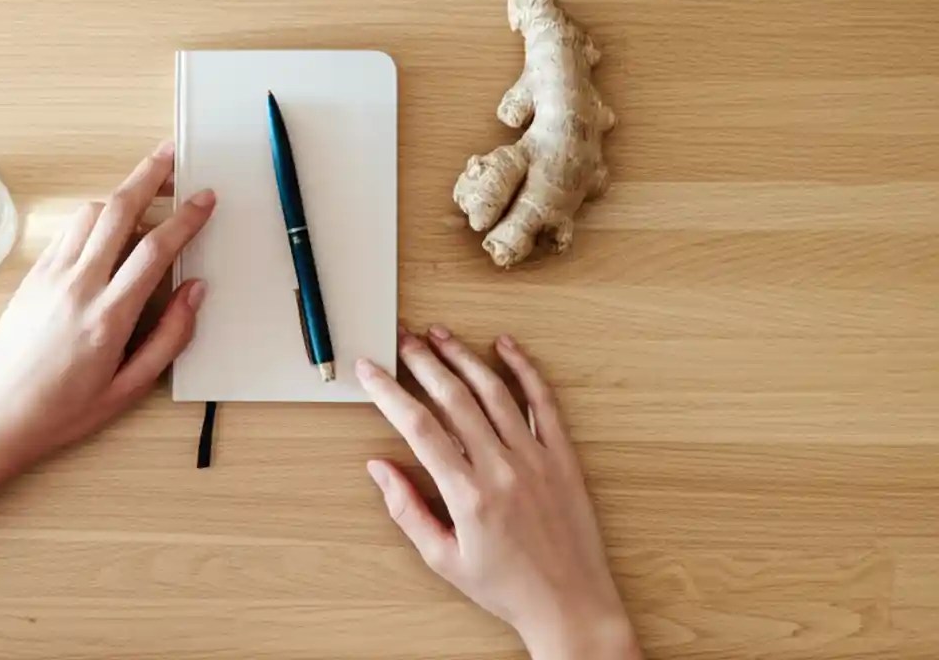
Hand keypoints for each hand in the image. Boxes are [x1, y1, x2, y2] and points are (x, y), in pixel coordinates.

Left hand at [0, 141, 214, 473]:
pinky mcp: (34, 275)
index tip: (205, 199)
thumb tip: (195, 292)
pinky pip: (69, 231)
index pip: (155, 249)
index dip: (186, 218)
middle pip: (119, 210)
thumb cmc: (65, 409)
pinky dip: (95, 218)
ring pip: (91, 213)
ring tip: (146, 191)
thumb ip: (170, 337)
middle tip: (171, 154)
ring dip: (121, 195)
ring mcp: (51, 276)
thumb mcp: (131, 387)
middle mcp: (79, 286)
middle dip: (149, 175)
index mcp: (109, 316)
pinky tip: (110, 225)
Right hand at [356, 327, 639, 659]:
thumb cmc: (506, 587)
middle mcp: (502, 469)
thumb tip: (378, 467)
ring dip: (463, 356)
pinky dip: (524, 369)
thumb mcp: (443, 558)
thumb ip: (407, 509)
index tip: (370, 370)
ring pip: (494, 391)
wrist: (569, 604)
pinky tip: (506, 346)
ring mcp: (536, 458)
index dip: (389, 392)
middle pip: (454, 398)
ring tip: (440, 334)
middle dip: (422, 362)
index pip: (419, 427)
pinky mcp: (563, 456)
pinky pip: (543, 402)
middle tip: (403, 339)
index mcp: (468, 495)